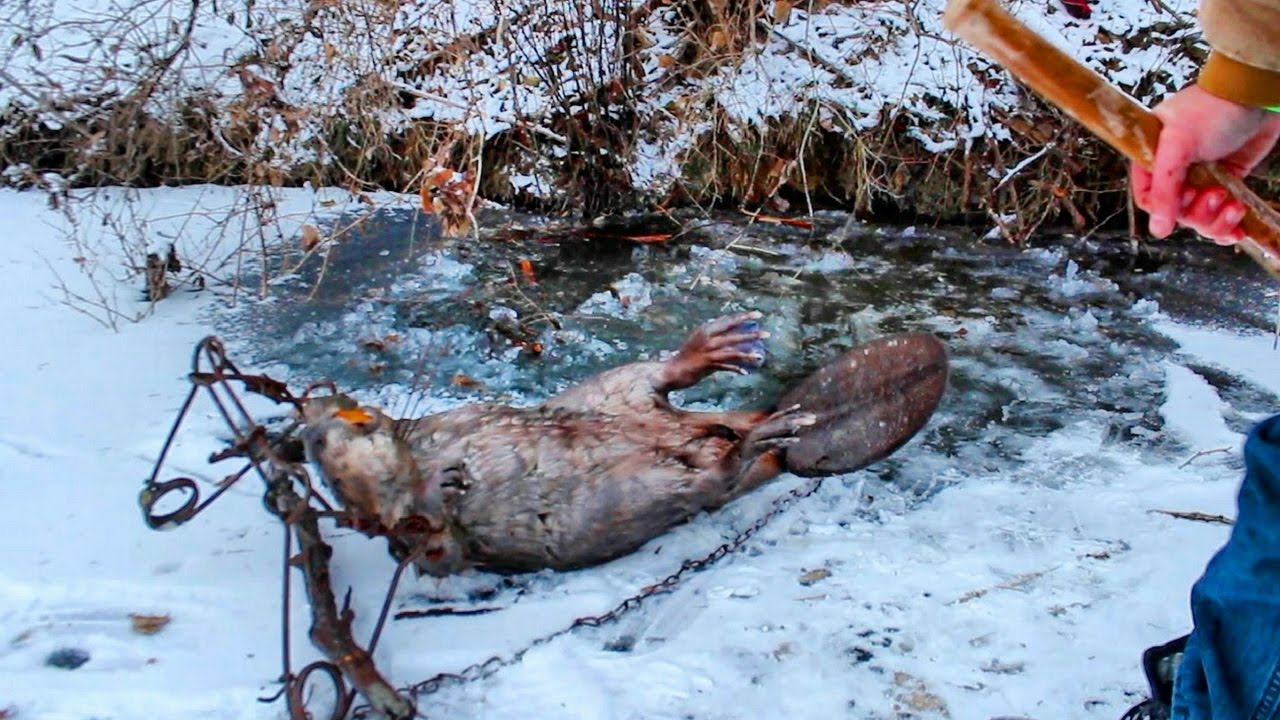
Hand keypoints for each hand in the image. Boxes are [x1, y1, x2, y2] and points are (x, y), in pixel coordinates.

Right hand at [1130, 84, 1279, 244]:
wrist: (1255, 94)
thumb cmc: (1212, 109)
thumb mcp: (1178, 145)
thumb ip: (1164, 188)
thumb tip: (1158, 230)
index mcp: (1153, 160)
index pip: (1149, 200)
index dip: (1167, 208)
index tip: (1189, 197)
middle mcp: (1175, 173)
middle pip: (1177, 214)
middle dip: (1199, 213)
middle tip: (1216, 195)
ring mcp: (1201, 178)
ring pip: (1200, 219)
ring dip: (1217, 221)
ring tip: (1233, 205)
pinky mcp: (1226, 181)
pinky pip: (1221, 215)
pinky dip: (1230, 227)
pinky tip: (1239, 229)